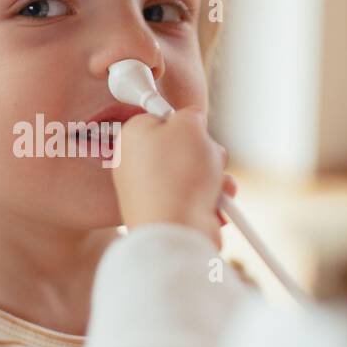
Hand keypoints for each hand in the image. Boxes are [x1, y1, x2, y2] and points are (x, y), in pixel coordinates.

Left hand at [111, 107, 235, 246]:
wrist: (176, 232)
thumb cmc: (178, 177)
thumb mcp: (189, 124)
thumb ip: (190, 114)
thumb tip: (192, 121)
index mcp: (132, 136)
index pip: (161, 116)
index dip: (185, 121)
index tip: (194, 127)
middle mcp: (135, 164)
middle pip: (182, 146)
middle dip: (205, 152)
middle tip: (207, 157)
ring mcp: (149, 192)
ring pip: (194, 173)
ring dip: (214, 176)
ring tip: (213, 185)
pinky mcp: (165, 213)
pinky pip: (195, 198)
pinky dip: (210, 200)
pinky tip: (214, 204)